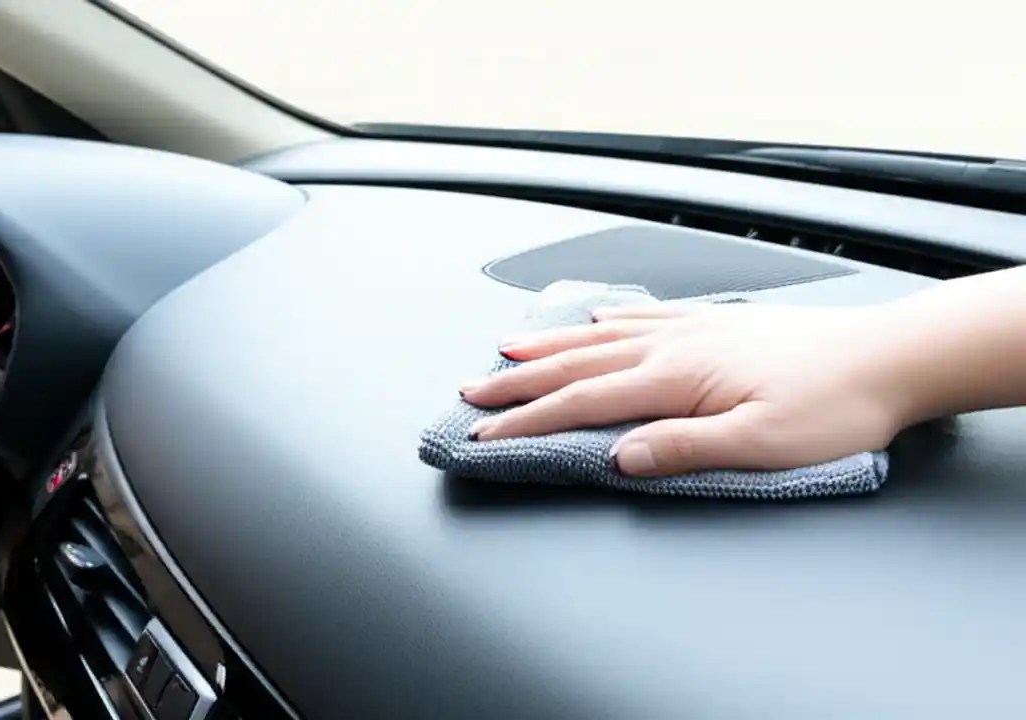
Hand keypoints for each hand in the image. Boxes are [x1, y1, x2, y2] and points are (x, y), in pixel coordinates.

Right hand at [459, 302, 908, 476]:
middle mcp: (674, 346)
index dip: (527, 421)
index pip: (583, 403)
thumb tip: (619, 456)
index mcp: (676, 378)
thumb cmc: (834, 404)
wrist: (889, 356)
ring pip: (601, 336)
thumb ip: (685, 448)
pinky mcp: (714, 323)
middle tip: (470, 393)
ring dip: (548, 346)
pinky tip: (594, 318)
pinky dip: (606, 320)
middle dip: (517, 382)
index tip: (484, 435)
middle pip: (576, 365)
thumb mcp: (762, 444)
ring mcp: (692, 329)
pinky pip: (643, 317)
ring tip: (506, 349)